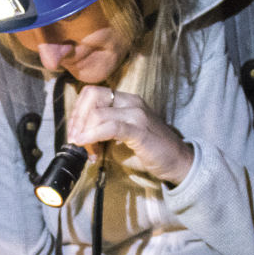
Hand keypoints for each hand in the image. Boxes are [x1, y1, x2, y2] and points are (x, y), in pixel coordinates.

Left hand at [66, 85, 193, 184]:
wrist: (179, 161)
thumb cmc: (151, 150)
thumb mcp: (122, 136)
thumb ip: (102, 132)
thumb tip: (79, 137)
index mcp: (126, 100)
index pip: (92, 93)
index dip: (77, 111)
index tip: (74, 131)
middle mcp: (131, 101)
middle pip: (91, 96)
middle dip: (77, 119)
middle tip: (75, 139)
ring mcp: (136, 114)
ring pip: (97, 112)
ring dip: (83, 131)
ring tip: (85, 149)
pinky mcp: (139, 129)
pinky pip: (109, 127)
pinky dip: (92, 135)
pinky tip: (86, 145)